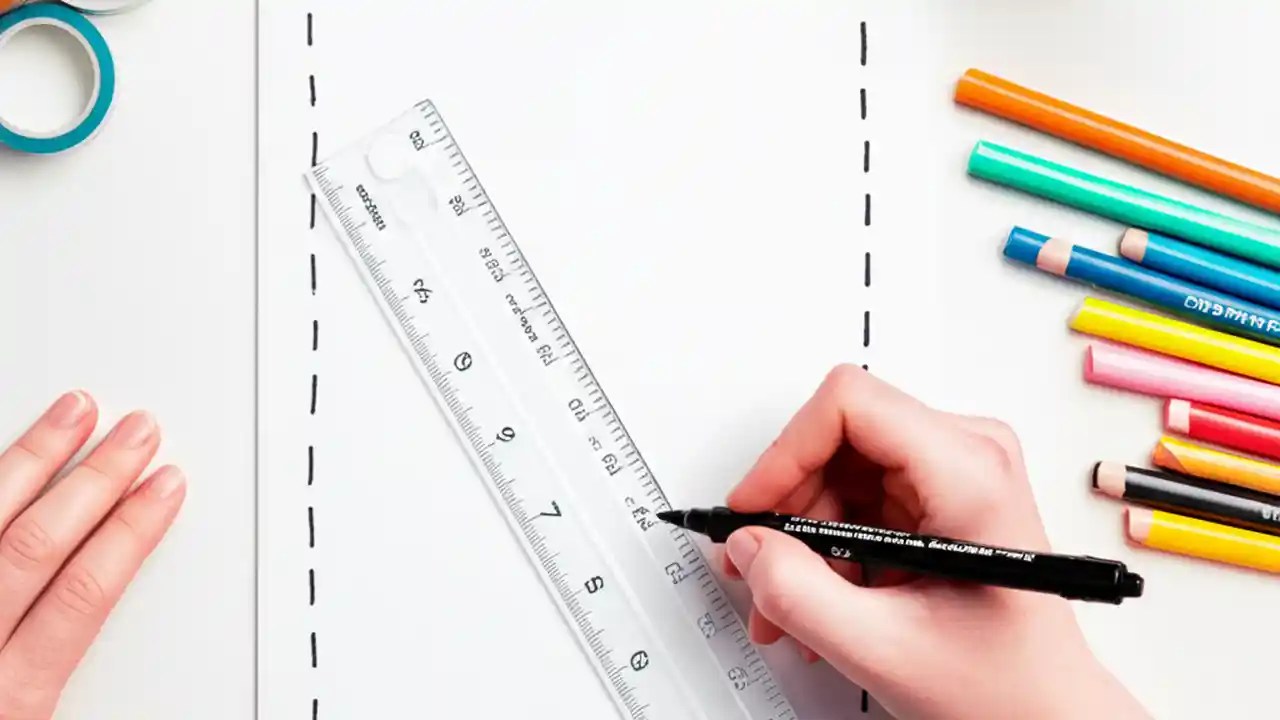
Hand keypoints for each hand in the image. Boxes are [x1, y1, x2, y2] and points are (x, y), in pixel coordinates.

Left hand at [0, 392, 184, 719]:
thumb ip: (45, 690)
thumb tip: (91, 620)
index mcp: (7, 700)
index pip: (83, 594)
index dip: (131, 531)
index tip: (162, 488)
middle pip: (33, 545)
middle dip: (95, 479)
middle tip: (136, 433)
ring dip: (30, 462)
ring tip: (71, 417)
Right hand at [723, 366, 1147, 719]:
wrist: (1046, 711)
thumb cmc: (1006, 684)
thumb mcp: (885, 650)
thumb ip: (798, 596)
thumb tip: (748, 547)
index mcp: (971, 473)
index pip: (849, 404)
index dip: (786, 452)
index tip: (755, 508)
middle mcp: (967, 455)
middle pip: (835, 438)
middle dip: (788, 509)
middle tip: (764, 569)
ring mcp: (952, 471)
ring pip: (835, 469)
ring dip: (802, 537)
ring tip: (791, 603)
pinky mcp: (937, 494)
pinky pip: (854, 495)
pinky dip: (825, 546)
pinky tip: (823, 595)